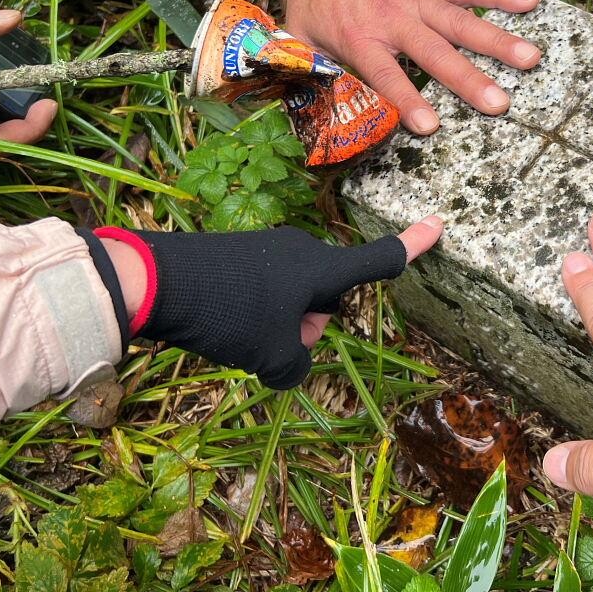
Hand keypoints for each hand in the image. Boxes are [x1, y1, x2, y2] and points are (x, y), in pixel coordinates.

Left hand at [100, 216, 444, 387]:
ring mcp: (266, 251)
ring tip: (237, 338)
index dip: (411, 247)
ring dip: (278, 323)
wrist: (153, 281)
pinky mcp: (237, 256)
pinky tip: (219, 327)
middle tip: (272, 345)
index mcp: (320, 269)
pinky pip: (263, 292)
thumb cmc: (226, 315)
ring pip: (292, 298)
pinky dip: (252, 314)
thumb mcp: (271, 356)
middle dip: (310, 324)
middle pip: (326, 296)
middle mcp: (300, 252)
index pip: (377, 261)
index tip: (439, 224)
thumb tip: (293, 359)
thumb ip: (297, 366)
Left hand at [282, 0, 542, 134]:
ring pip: (462, 22)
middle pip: (436, 53)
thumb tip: (306, 104)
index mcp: (362, 38)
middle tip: (500, 104)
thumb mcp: (300, 30)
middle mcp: (395, 20)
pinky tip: (530, 2)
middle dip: (469, 79)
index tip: (431, 127)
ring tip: (530, 59)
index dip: (408, 100)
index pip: (387, 76)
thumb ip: (309, 66)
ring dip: (497, 40)